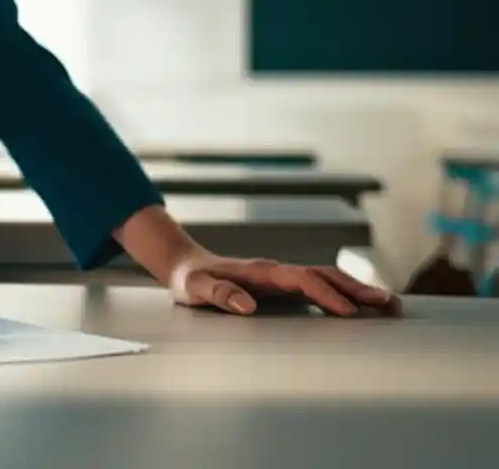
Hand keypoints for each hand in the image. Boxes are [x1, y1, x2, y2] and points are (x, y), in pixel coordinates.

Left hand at [169, 252, 401, 316]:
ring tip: (389, 306)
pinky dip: (344, 295)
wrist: (186, 266)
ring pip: (327, 279)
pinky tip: (362, 308)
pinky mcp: (284, 286)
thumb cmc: (191, 279)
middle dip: (358, 289)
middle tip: (391, 304)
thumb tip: (247, 305)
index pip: (303, 281)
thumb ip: (218, 294)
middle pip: (325, 276)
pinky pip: (320, 287)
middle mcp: (278, 271)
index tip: (350, 312)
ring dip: (358, 291)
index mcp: (261, 272)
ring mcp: (283, 277)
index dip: (326, 295)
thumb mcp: (196, 288)